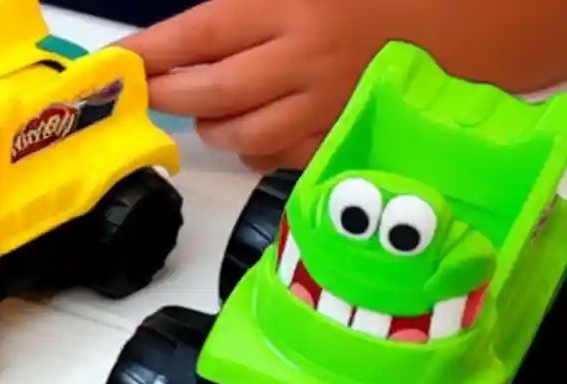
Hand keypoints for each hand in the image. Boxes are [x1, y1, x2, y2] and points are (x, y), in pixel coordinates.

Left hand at [119, 0, 390, 172]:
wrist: (473, 17)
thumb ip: (245, 6)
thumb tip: (186, 35)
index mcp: (294, 6)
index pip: (199, 35)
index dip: (152, 51)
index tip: (120, 59)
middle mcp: (308, 61)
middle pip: (212, 95)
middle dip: (170, 95)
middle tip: (153, 89)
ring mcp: (329, 107)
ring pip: (241, 136)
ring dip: (214, 125)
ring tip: (212, 106)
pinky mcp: (346, 139)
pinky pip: (280, 158)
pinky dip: (257, 148)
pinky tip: (259, 126)